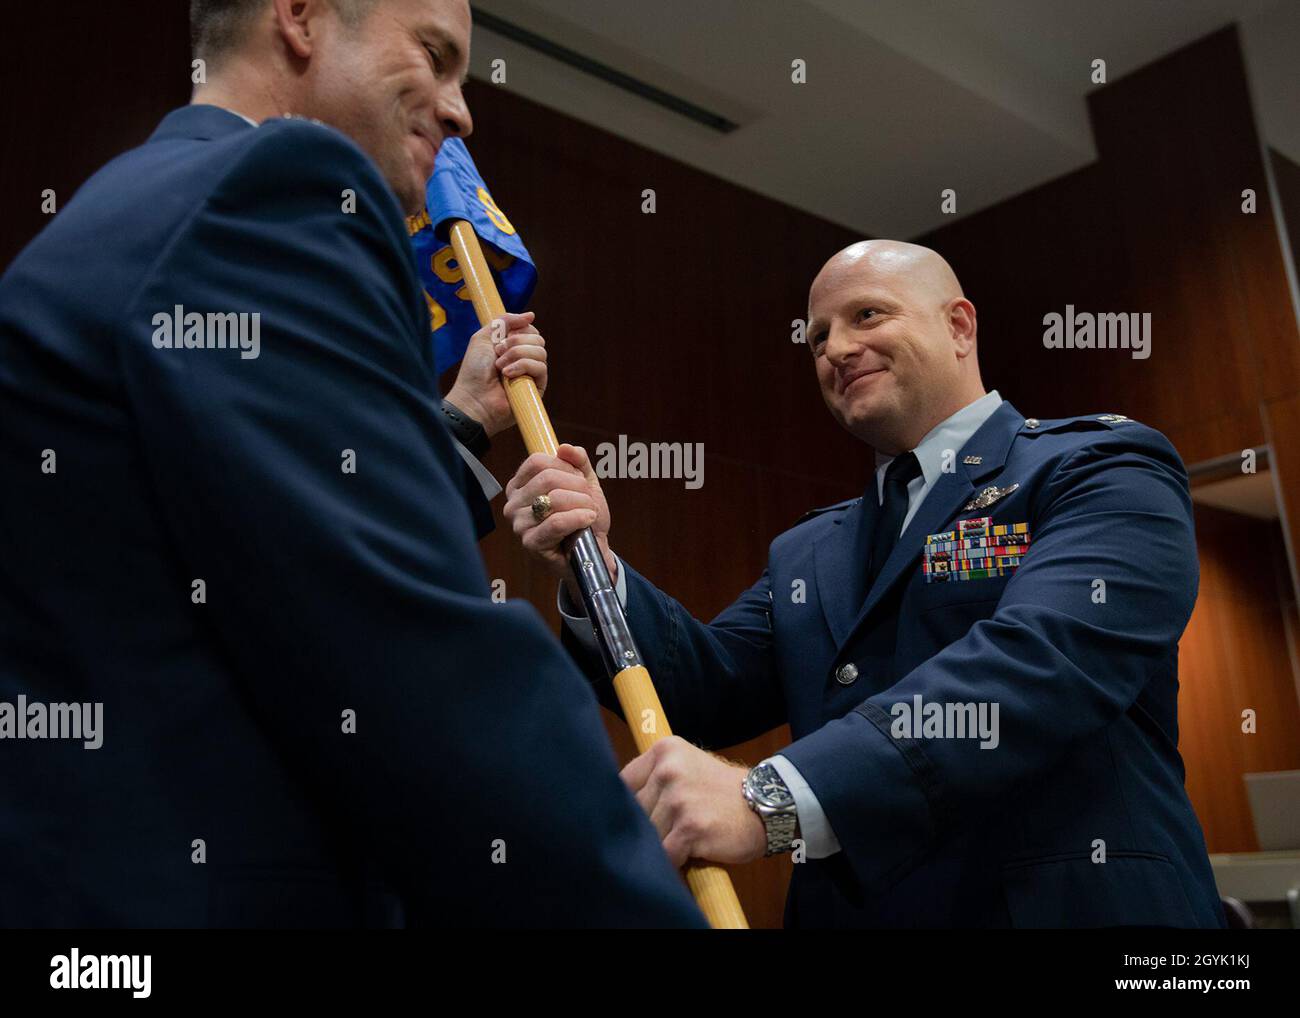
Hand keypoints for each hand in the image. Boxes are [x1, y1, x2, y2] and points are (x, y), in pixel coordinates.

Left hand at [445, 311, 546, 437]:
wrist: (473, 398)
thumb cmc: (474, 371)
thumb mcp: (484, 337)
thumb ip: (504, 321)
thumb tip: (531, 315)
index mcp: (514, 347)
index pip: (530, 330)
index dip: (519, 329)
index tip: (501, 337)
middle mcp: (525, 359)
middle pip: (538, 338)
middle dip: (516, 342)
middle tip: (498, 352)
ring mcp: (532, 374)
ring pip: (540, 351)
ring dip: (517, 354)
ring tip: (500, 366)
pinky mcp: (537, 388)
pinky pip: (541, 367)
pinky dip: (523, 366)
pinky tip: (507, 375)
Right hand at [503, 444, 614, 593]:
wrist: (591, 552)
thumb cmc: (582, 518)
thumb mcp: (584, 484)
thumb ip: (577, 462)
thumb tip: (565, 448)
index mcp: (520, 485)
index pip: (539, 462)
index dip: (566, 468)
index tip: (579, 481)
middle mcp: (513, 503)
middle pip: (548, 478)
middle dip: (578, 487)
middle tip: (588, 500)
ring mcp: (519, 524)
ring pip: (554, 499)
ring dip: (582, 504)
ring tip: (589, 513)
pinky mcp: (530, 543)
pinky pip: (557, 522)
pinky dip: (579, 518)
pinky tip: (588, 520)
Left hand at [620, 736, 766, 867]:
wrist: (768, 805)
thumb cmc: (724, 793)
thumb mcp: (687, 767)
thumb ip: (654, 780)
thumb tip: (618, 808)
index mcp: (664, 750)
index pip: (623, 783)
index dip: (628, 807)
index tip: (637, 819)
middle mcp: (668, 770)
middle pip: (634, 812)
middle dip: (647, 829)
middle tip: (669, 833)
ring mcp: (679, 798)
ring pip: (649, 835)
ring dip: (662, 846)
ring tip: (683, 843)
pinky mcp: (690, 827)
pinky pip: (666, 855)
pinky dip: (673, 863)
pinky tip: (688, 857)